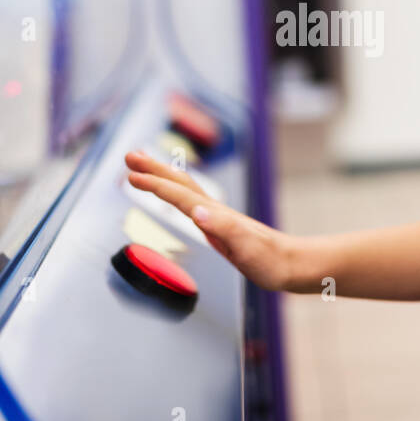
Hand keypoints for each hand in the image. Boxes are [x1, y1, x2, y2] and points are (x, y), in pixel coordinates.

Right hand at [123, 150, 294, 291]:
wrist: (290, 264)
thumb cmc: (270, 260)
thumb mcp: (246, 248)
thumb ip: (222, 229)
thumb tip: (197, 212)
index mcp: (216, 216)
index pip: (179, 196)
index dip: (155, 185)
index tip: (132, 175)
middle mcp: (214, 212)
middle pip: (179, 184)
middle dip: (153, 169)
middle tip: (129, 155)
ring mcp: (216, 217)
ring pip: (183, 190)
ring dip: (162, 176)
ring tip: (142, 166)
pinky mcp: (219, 226)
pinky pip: (189, 203)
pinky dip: (175, 193)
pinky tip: (173, 195)